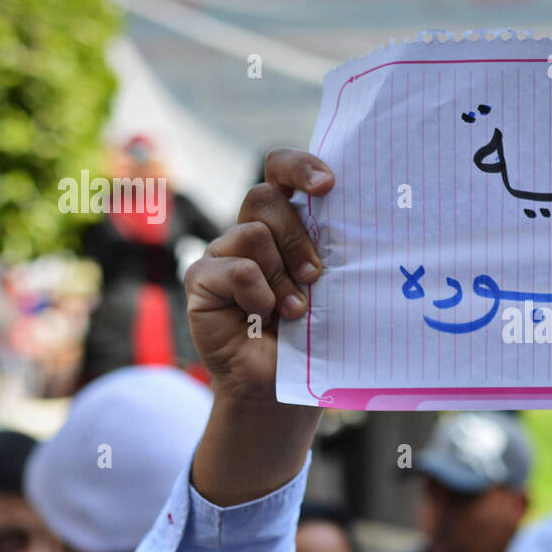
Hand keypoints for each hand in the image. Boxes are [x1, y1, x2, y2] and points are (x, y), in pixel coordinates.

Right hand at [185, 148, 332, 403]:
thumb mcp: (329, 287)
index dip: (300, 167)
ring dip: (281, 275)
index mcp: (286, 224)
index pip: (282, 171)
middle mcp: (252, 232)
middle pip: (267, 199)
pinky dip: (255, 293)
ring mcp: (223, 253)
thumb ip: (330, 250)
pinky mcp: (201, 278)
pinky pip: (232, 267)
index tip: (327, 185)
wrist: (280, 384)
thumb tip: (349, 221)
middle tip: (315, 276)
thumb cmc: (312, 334)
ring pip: (252, 234)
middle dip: (297, 237)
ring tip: (294, 310)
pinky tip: (262, 316)